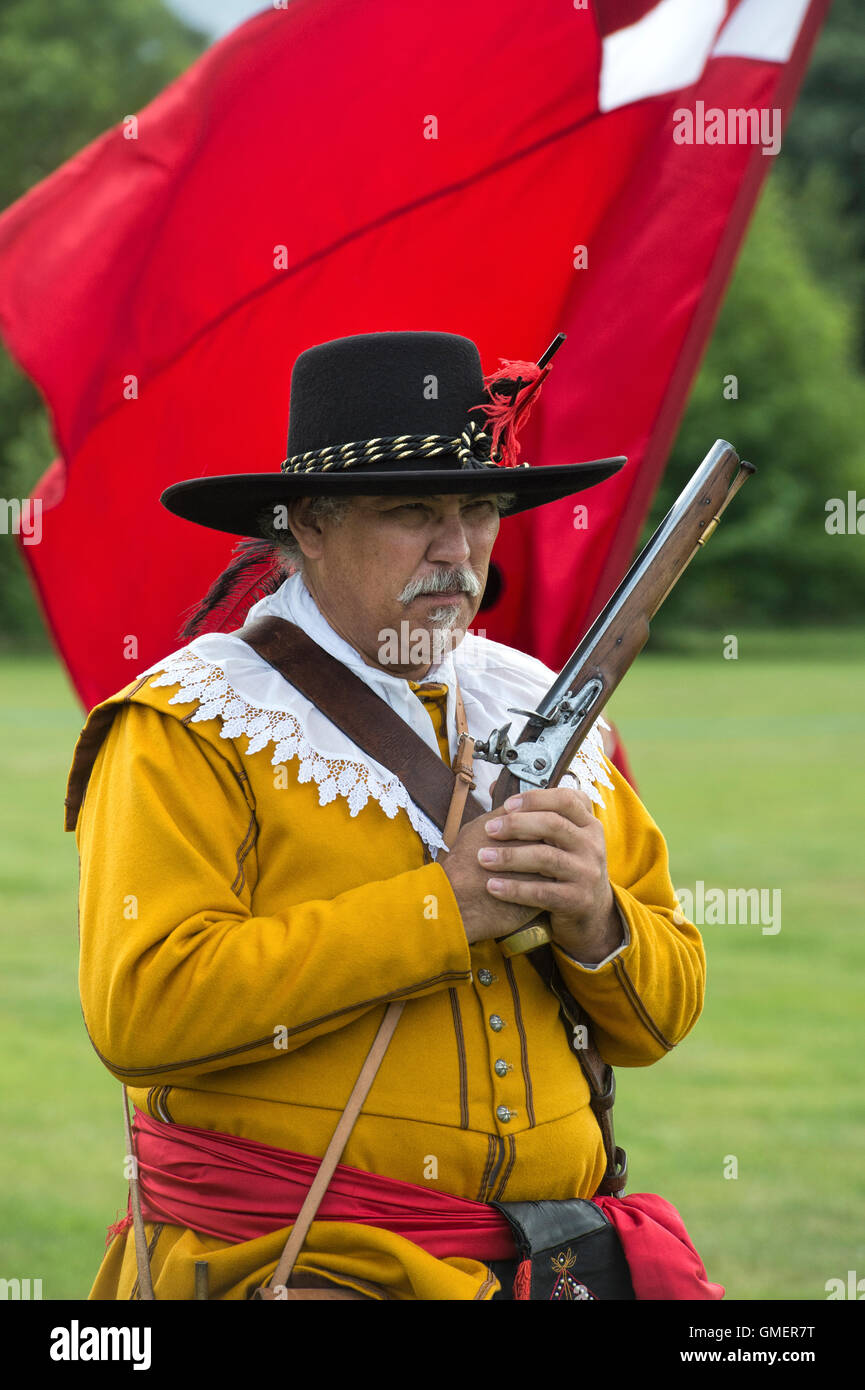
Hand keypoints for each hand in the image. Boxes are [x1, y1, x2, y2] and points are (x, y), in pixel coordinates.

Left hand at [441, 786, 622, 960]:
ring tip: (483, 858)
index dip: (535, 799)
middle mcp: (592, 845)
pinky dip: (514, 889)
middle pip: (553, 825)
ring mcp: (587, 873)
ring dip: (510, 857)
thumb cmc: (565, 867)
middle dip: (516, 825)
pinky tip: (492, 886)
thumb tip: (495, 785)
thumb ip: (537, 814)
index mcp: (588, 824)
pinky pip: (542, 892)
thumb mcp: (561, 838)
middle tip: (489, 829)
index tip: (507, 805)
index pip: (566, 800)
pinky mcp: (578, 900)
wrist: (589, 912)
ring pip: (546, 858)